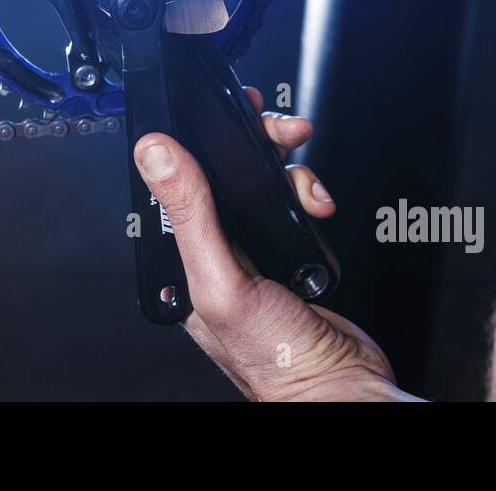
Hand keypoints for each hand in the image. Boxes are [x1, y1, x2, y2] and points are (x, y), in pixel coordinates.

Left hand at [132, 88, 418, 400]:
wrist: (339, 384)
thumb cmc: (273, 358)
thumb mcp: (222, 280)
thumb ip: (190, 215)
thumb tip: (155, 154)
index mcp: (183, 260)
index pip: (178, 181)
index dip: (195, 140)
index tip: (218, 111)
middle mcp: (216, 251)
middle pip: (224, 171)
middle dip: (255, 143)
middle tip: (277, 130)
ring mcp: (254, 248)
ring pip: (261, 179)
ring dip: (287, 168)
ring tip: (304, 182)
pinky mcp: (289, 248)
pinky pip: (292, 200)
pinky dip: (307, 193)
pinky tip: (315, 205)